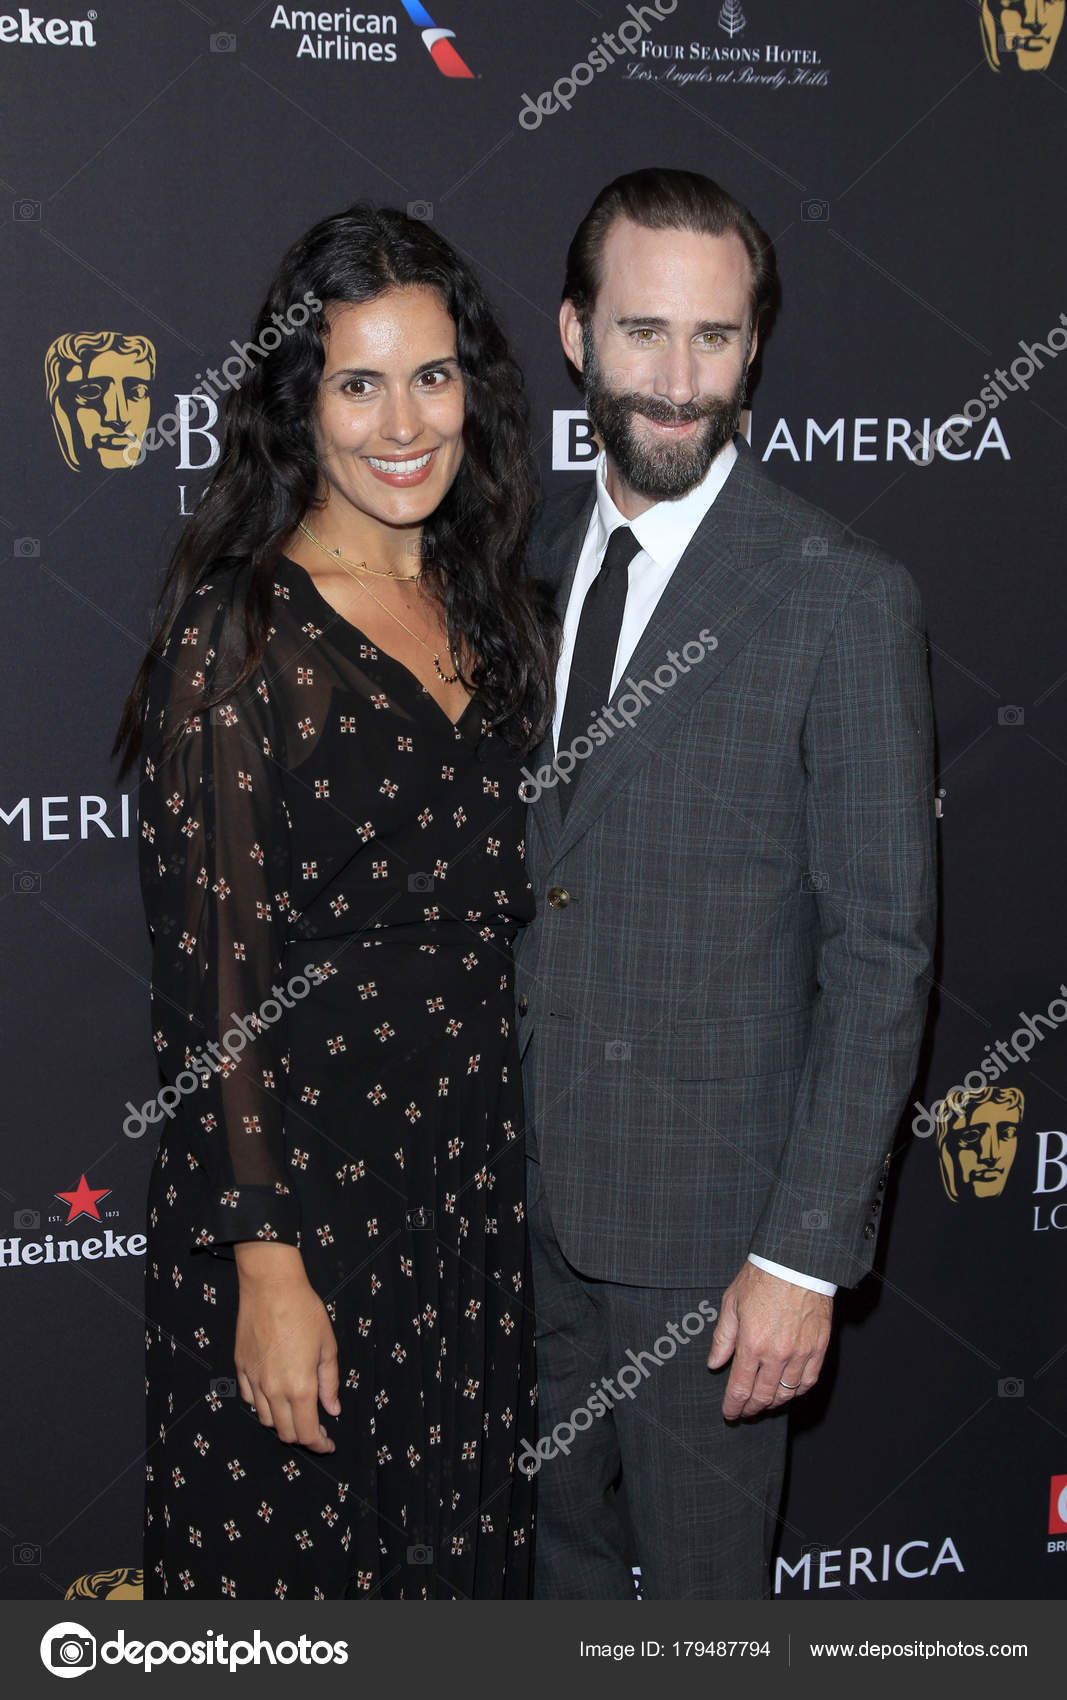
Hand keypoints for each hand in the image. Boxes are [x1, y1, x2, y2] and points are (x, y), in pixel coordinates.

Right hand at [233, 1243, 340, 1452]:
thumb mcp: (327, 1346)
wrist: (270, 1286)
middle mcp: (274, 1390)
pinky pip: (251, 1400)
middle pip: (285, 1432)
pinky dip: (264, 1405)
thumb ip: (329, 1383)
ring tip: (296, 1411)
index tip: (328, 1444)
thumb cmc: (304, 1312)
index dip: (319, 1444)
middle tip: (317, 1429)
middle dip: (303, 1436)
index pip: (307, 1433)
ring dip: (282, 1423)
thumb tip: (332, 1409)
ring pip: (266, 1420)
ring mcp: (254, 1380)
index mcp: (300, 1387)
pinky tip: (275, 1395)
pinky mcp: (241, 1368)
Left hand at [706, 1261, 831, 1419]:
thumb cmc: (761, 1278)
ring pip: (787, 1393)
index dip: (733, 1406)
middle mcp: (777, 1354)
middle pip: (763, 1396)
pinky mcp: (819, 1347)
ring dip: (774, 1403)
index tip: (729, 1414)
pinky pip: (809, 1380)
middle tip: (744, 1412)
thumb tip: (714, 1364)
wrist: (796, 1262)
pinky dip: (798, 1391)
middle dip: (751, 1408)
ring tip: (765, 1404)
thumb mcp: (731, 1303)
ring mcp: (800, 1352)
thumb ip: (723, 1338)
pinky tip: (790, 1392)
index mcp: (752, 1343)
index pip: (740, 1388)